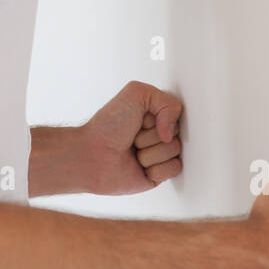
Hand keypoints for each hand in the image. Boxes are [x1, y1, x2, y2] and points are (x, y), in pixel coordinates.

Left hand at [82, 80, 182, 195]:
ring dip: (151, 152)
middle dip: (152, 136)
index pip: (176, 115)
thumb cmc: (107, 125)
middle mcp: (157, 135)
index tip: (140, 119)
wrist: (92, 154)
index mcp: (154, 116)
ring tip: (133, 152)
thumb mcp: (136, 93)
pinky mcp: (157, 175)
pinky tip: (140, 167)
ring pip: (175, 152)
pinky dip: (156, 168)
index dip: (158, 118)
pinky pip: (174, 170)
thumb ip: (165, 101)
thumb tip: (171, 130)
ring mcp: (158, 155)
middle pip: (177, 135)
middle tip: (133, 137)